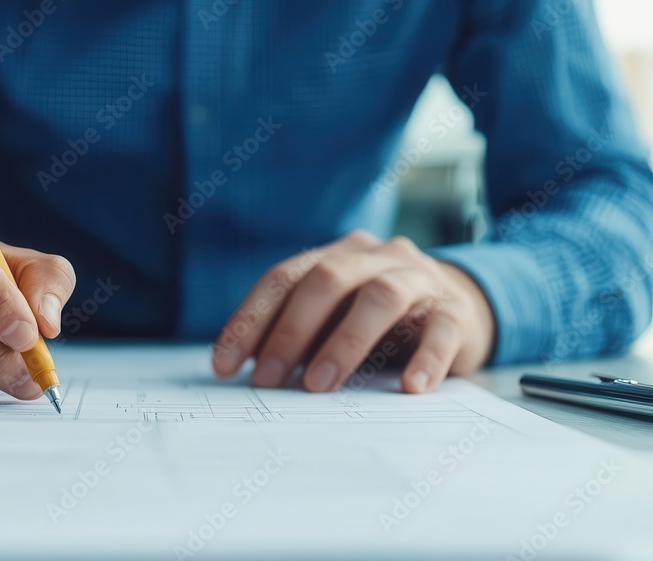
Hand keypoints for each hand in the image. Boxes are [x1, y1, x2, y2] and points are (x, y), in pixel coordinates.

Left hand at [212, 230, 494, 392]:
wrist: (459, 309)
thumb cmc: (378, 321)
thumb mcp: (334, 320)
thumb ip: (299, 335)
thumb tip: (249, 370)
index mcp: (334, 256)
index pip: (283, 278)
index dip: (250, 320)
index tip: (225, 365)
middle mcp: (374, 257)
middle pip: (326, 280)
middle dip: (290, 332)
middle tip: (268, 380)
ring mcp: (418, 278)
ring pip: (380, 297)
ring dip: (344, 342)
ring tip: (319, 385)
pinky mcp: (457, 310)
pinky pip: (442, 328)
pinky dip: (426, 357)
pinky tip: (410, 387)